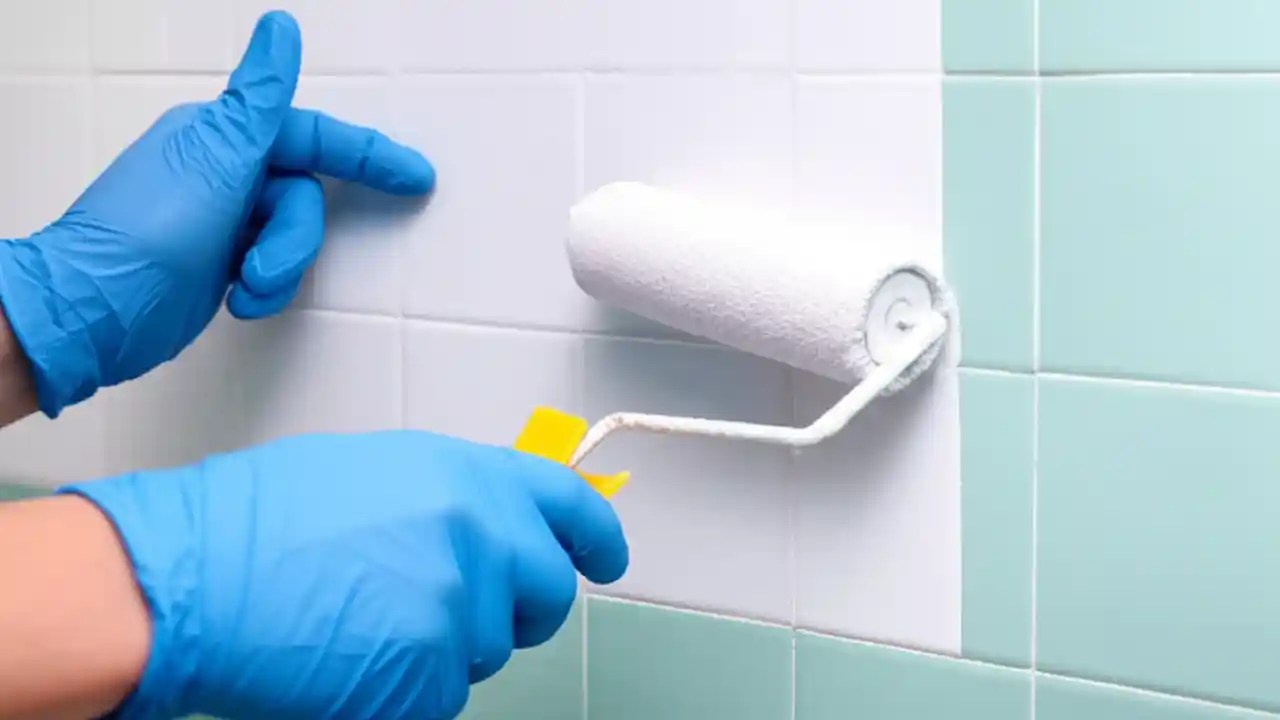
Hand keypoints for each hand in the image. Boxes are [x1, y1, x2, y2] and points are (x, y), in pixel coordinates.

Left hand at [0, 11, 433, 416]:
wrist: (94, 312)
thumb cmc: (143, 234)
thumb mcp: (215, 160)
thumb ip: (260, 99)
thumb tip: (280, 29)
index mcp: (221, 138)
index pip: (311, 136)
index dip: (366, 155)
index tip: (414, 176)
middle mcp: (224, 174)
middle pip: (304, 198)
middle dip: (295, 238)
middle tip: (265, 262)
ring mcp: (222, 222)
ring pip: (292, 238)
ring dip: (278, 269)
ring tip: (244, 285)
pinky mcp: (220, 264)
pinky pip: (272, 270)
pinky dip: (263, 290)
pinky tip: (234, 300)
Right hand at [62, 431, 628, 719]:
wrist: (192, 577)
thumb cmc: (260, 522)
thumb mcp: (378, 472)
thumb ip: (456, 497)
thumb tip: (498, 524)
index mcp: (468, 475)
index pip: (571, 504)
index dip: (597, 536)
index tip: (607, 558)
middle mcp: (481, 536)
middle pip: (547, 594)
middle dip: (520, 609)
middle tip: (462, 610)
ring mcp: (461, 609)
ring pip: (488, 650)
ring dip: (445, 647)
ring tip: (366, 618)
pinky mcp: (431, 677)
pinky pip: (443, 696)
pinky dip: (406, 689)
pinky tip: (351, 656)